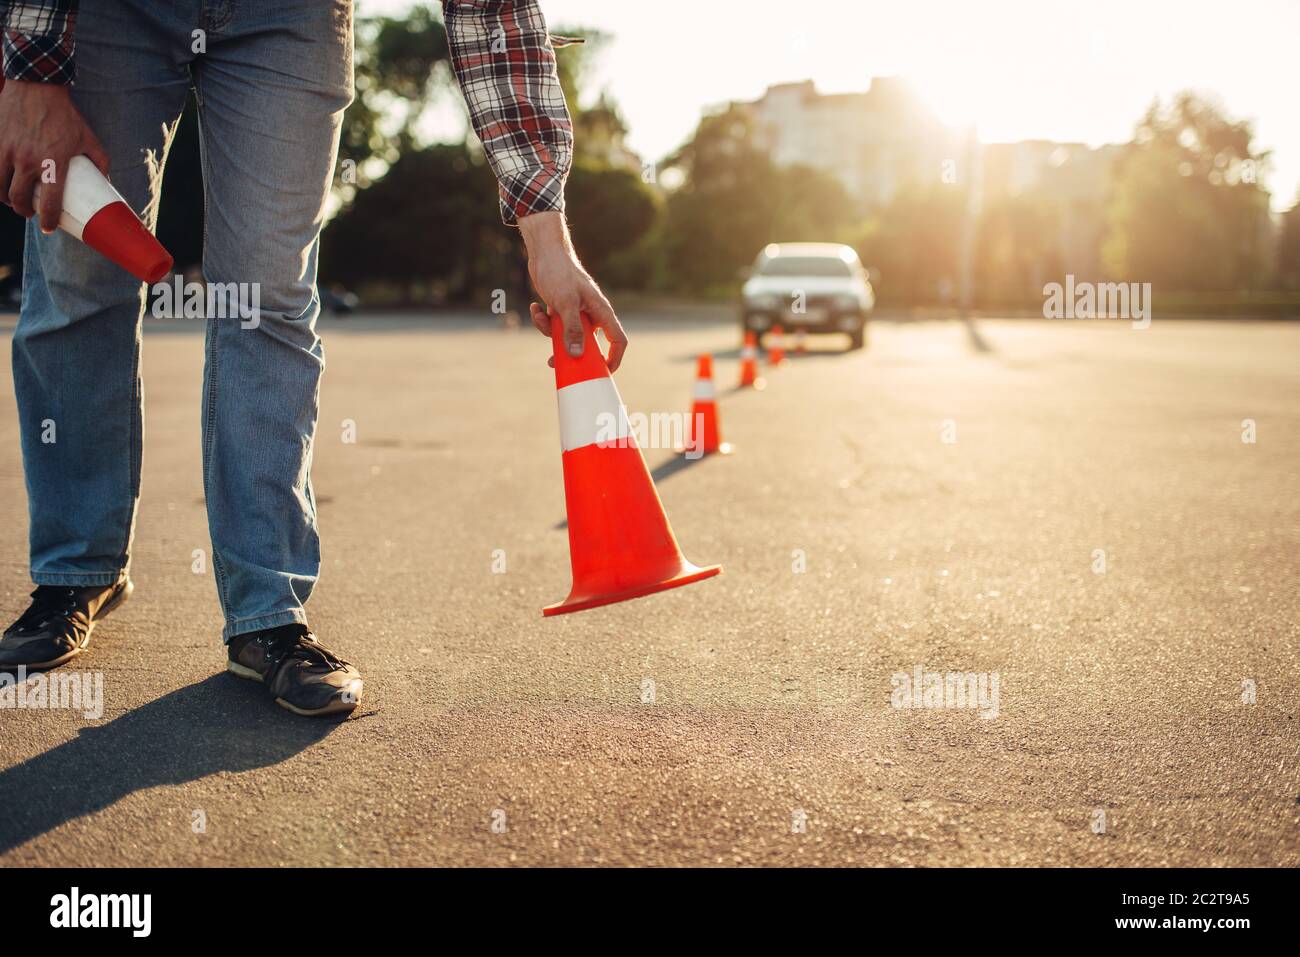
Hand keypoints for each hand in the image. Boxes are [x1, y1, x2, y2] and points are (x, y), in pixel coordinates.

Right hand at [0, 80, 109, 232]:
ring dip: (6, 199)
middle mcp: (28, 160)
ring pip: (0, 187)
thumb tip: (106, 180)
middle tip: (30, 213)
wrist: (36, 86)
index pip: (50, 203)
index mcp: (54, 163)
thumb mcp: (88, 138)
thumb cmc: (65, 115)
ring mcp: (8, 150)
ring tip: (14, 200)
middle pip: (19, 199)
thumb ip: (100, 161)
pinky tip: (2, 182)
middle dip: (24, 212)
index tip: (49, 228)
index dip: (48, 222)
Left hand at [518, 210, 626, 371]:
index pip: (618, 339)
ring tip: (541, 317)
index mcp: (601, 311)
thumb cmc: (560, 273)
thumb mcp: (565, 303)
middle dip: (570, 352)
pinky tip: (536, 307)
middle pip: (588, 344)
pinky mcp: (562, 311)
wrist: (544, 253)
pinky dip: (543, 321)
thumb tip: (576, 355)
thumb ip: (572, 330)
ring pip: (568, 337)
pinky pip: (555, 327)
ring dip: (551, 333)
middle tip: (554, 361)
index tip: (604, 373)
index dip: (614, 358)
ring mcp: (577, 313)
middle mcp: (592, 314)